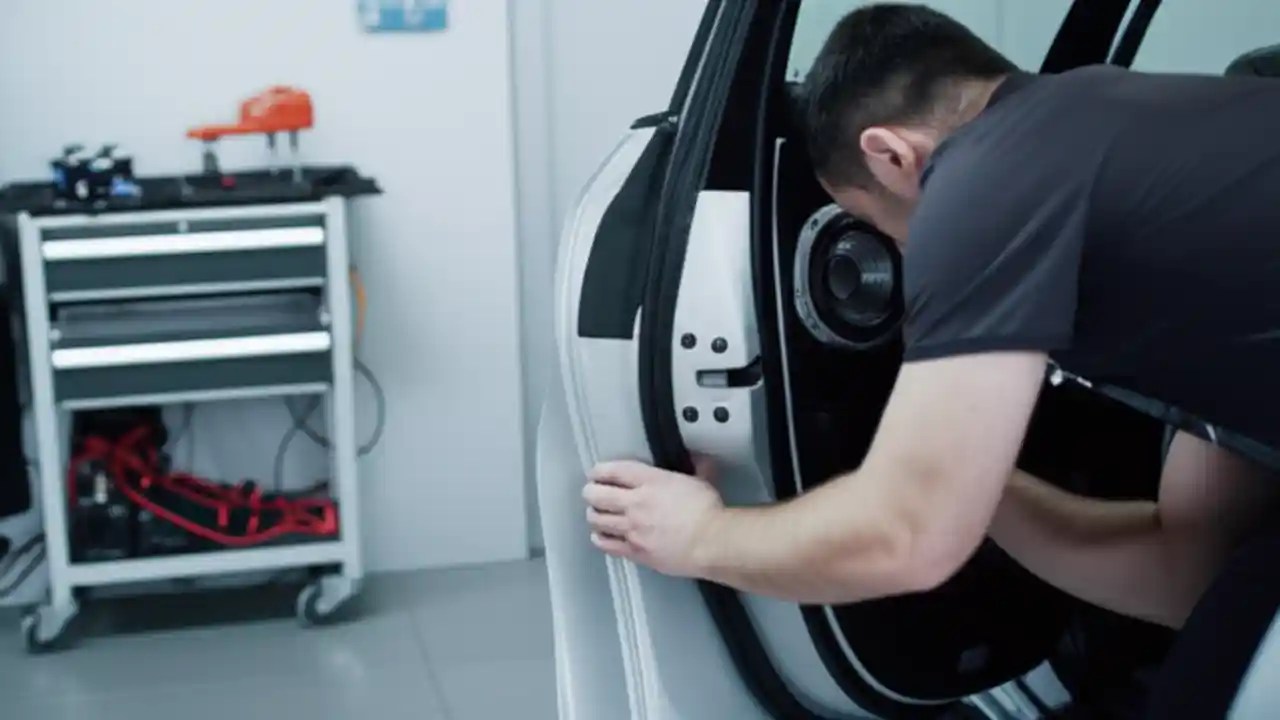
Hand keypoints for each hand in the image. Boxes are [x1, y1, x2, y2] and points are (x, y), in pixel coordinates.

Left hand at [583, 458, 723, 577]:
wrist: (712, 543)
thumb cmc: (708, 512)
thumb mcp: (700, 481)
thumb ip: (695, 468)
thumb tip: (700, 460)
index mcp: (651, 481)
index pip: (614, 471)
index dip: (600, 471)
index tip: (595, 473)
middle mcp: (636, 502)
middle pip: (598, 495)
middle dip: (590, 492)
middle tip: (590, 492)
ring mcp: (632, 528)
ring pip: (598, 520)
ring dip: (594, 515)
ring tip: (595, 514)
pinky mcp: (635, 551)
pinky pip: (607, 544)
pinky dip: (600, 539)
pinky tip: (600, 537)